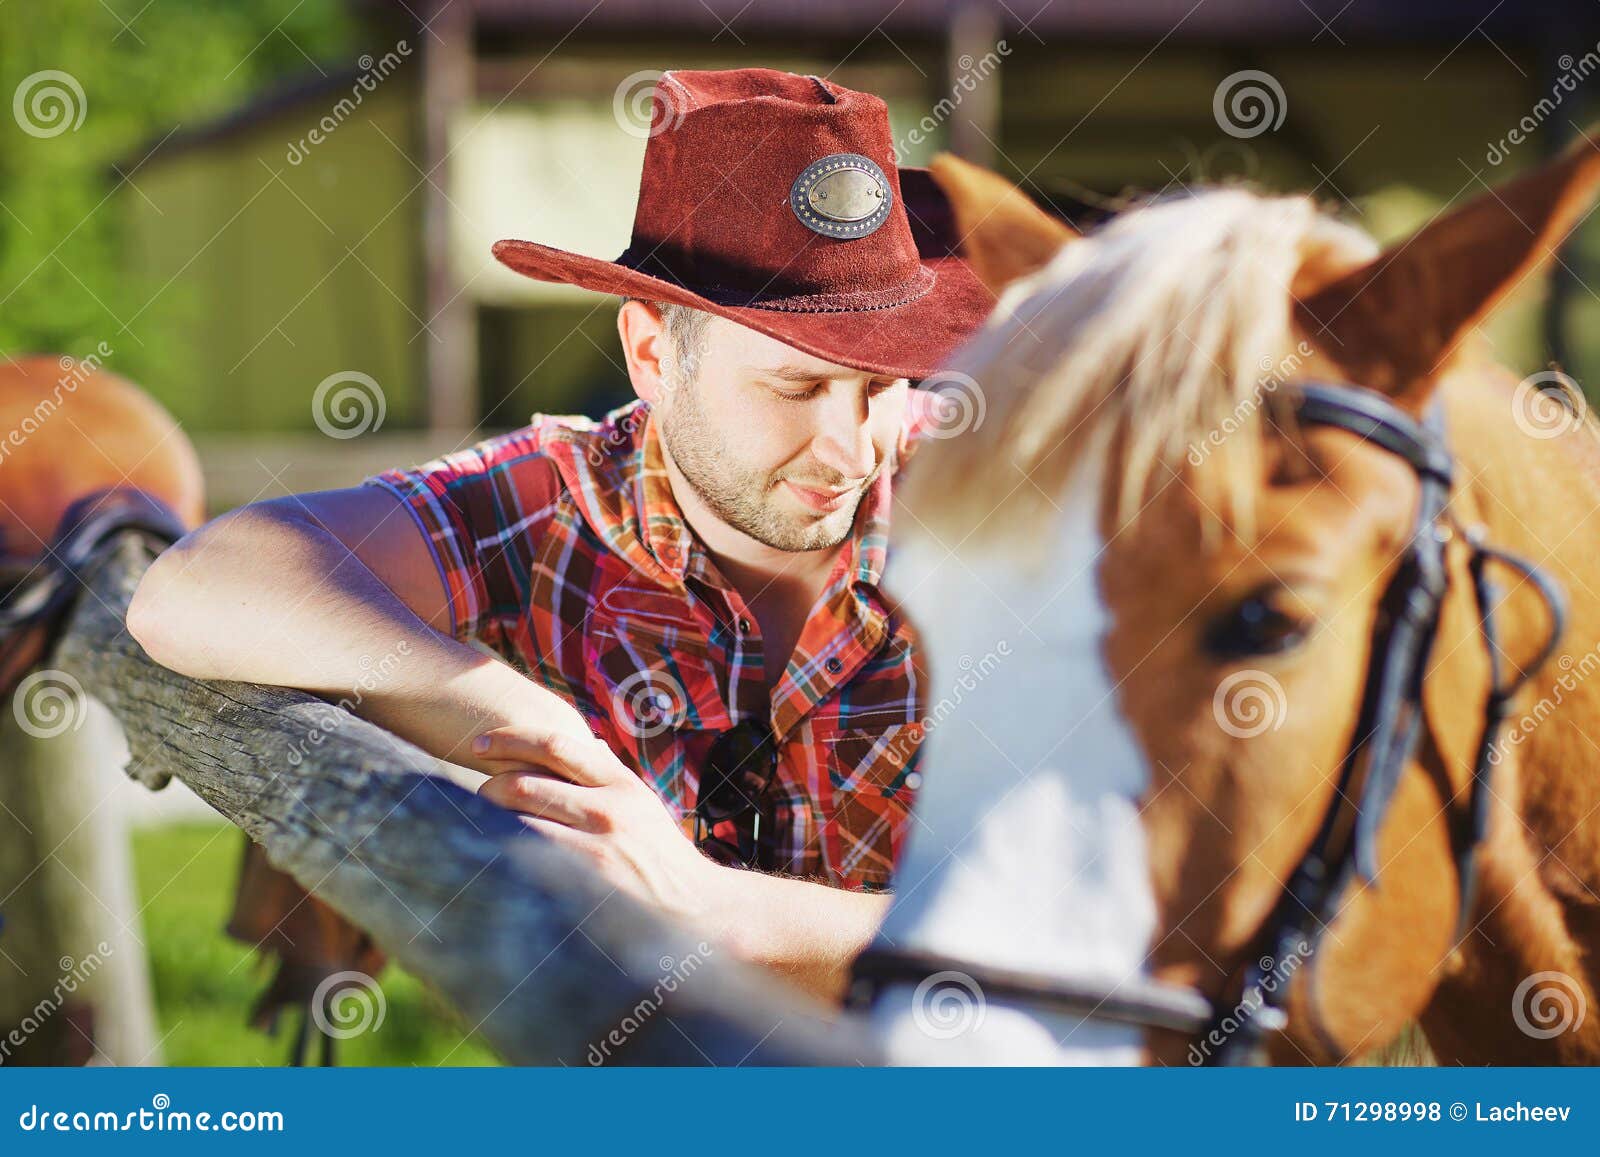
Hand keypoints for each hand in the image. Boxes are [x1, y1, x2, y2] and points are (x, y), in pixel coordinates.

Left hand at [471, 725, 728, 924]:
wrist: (698, 909)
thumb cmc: (663, 858)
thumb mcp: (642, 807)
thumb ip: (608, 781)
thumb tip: (574, 750)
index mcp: (622, 783)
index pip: (556, 744)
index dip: (512, 739)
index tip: (482, 743)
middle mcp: (609, 808)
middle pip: (527, 783)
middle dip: (489, 785)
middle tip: (473, 793)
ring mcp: (597, 847)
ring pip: (521, 821)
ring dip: (489, 822)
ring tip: (476, 827)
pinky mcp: (586, 883)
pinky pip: (530, 862)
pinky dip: (503, 856)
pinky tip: (489, 859)